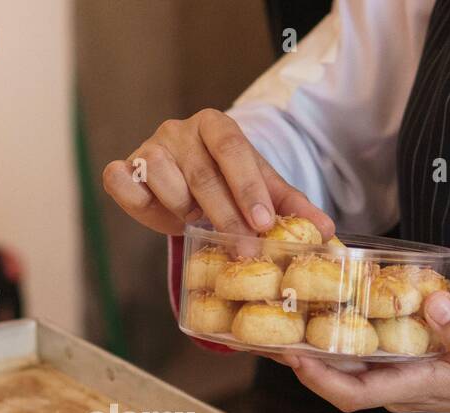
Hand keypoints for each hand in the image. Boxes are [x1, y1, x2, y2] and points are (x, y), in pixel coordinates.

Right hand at [102, 109, 332, 237]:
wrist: (185, 186)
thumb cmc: (226, 186)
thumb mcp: (261, 192)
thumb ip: (291, 208)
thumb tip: (327, 231)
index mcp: (216, 125)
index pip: (234, 149)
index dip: (249, 188)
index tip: (265, 225)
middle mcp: (180, 130)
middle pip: (203, 174)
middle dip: (226, 217)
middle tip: (245, 251)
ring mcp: (149, 147)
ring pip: (163, 179)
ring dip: (183, 210)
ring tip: (195, 222)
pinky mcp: (124, 168)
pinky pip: (122, 181)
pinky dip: (135, 199)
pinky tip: (155, 211)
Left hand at [283, 292, 449, 412]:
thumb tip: (431, 303)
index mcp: (416, 388)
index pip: (353, 394)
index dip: (319, 379)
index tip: (294, 355)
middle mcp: (399, 387)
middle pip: (337, 379)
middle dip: (300, 357)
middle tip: (267, 325)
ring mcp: (401, 377)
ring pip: (347, 365)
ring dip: (316, 344)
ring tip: (286, 311)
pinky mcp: (407, 363)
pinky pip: (365, 352)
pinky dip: (344, 333)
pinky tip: (331, 305)